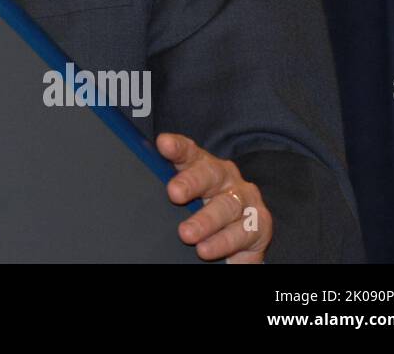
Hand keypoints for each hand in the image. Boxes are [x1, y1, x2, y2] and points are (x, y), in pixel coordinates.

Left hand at [157, 132, 272, 262]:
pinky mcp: (259, 225)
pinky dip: (225, 243)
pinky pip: (244, 233)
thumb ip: (167, 184)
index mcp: (204, 165)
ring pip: (228, 205)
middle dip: (191, 183)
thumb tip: (134, 186)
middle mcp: (226, 178)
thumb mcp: (185, 193)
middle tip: (173, 193)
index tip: (163, 144)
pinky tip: (210, 250)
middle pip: (210, 175)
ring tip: (187, 235)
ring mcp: (245, 200)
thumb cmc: (204, 207)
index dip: (177, 147)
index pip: (189, 152)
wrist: (243, 229)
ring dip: (207, 221)